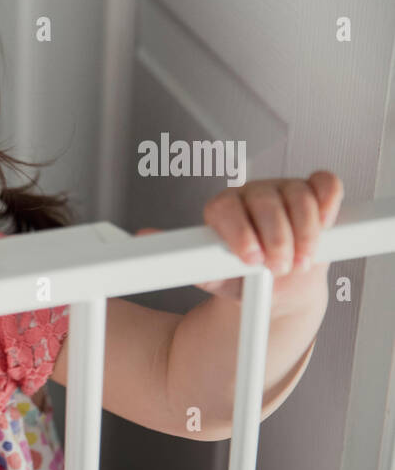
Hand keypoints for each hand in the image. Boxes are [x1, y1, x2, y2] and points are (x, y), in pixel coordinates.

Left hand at [134, 171, 342, 302]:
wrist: (279, 284)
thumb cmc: (244, 278)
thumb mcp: (214, 276)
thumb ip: (186, 260)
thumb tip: (141, 239)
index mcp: (223, 209)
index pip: (225, 208)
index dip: (240, 234)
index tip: (251, 260)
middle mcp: (252, 194)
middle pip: (265, 203)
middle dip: (276, 239)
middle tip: (279, 268)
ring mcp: (284, 189)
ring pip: (298, 196)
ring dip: (304, 232)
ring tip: (301, 260)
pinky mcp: (314, 191)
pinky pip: (324, 184)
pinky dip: (328, 203)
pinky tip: (326, 225)